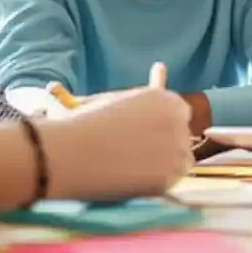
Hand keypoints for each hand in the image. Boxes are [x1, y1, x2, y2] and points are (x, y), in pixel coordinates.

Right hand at [40, 62, 194, 200]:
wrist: (69, 152)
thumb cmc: (85, 123)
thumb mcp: (118, 101)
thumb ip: (143, 99)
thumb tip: (160, 68)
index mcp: (165, 99)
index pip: (179, 113)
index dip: (163, 126)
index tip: (150, 136)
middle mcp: (177, 120)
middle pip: (182, 138)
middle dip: (166, 147)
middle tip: (136, 155)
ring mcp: (176, 149)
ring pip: (181, 162)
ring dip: (164, 166)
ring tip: (131, 167)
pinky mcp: (168, 177)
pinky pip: (170, 182)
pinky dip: (156, 184)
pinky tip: (131, 179)